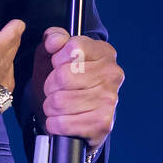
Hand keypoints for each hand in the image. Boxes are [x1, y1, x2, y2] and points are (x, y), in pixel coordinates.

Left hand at [30, 28, 122, 151]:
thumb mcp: (57, 53)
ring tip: (57, 105)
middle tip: (55, 89)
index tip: (58, 65)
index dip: (58, 58)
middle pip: (63, 76)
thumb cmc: (65, 79)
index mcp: (104, 52)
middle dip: (50, 85)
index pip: (74, 48)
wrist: (76, 113)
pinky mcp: (103, 124)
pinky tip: (61, 119)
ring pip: (60, 101)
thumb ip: (54, 38)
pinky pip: (63, 123)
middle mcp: (112, 74)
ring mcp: (109, 100)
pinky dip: (54, 123)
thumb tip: (54, 42)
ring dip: (50, 105)